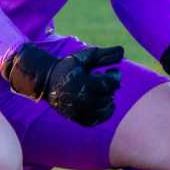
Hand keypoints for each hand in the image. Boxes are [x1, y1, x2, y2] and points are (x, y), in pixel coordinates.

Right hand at [3, 44, 123, 126]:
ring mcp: (81, 112)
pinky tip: (103, 102)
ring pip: (106, 108)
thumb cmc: (67, 66)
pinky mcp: (79, 119)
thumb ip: (103, 54)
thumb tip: (122, 50)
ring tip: (101, 90)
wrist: (47, 82)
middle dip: (109, 86)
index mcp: (86, 84)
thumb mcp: (84, 57)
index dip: (115, 76)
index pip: (111, 83)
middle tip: (103, 79)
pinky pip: (98, 119)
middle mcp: (84, 101)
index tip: (112, 71)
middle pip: (109, 95)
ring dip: (108, 98)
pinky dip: (104, 112)